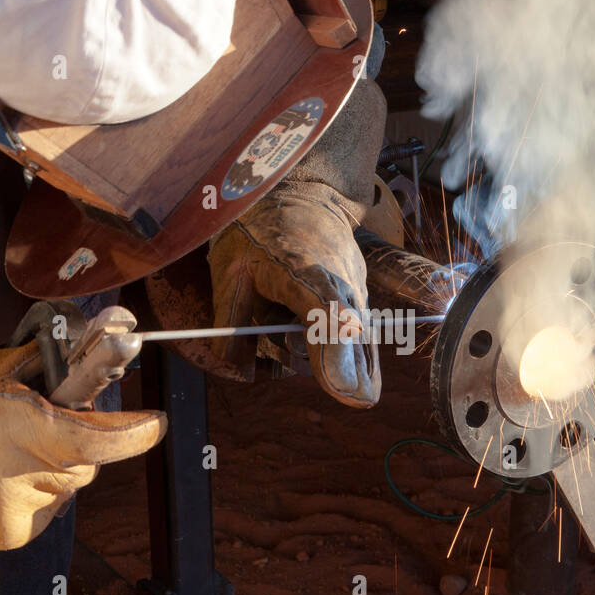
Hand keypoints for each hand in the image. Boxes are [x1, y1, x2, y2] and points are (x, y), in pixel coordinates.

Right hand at [0, 343, 165, 549]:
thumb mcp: (5, 368)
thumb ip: (58, 361)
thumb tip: (115, 326)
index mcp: (35, 430)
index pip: (105, 440)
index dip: (136, 432)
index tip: (155, 422)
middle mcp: (33, 476)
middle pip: (87, 462)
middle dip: (76, 444)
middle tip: (43, 430)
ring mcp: (23, 510)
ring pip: (67, 488)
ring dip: (52, 471)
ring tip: (10, 455)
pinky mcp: (12, 534)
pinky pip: (47, 510)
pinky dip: (35, 496)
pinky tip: (3, 481)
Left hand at [208, 181, 380, 407]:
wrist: (298, 195)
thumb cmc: (255, 232)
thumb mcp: (228, 271)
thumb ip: (230, 322)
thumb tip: (238, 369)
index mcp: (298, 268)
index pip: (318, 302)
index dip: (330, 331)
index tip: (345, 360)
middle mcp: (335, 280)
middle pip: (346, 332)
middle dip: (346, 365)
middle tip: (355, 399)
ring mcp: (352, 288)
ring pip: (353, 338)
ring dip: (342, 363)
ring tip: (339, 378)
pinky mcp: (358, 295)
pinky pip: (360, 334)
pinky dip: (364, 360)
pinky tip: (365, 390)